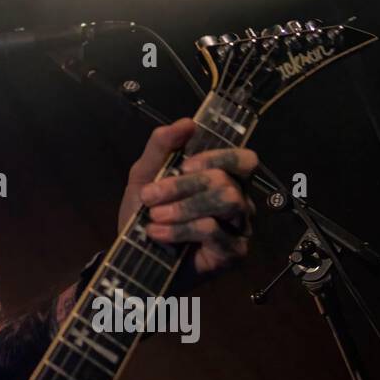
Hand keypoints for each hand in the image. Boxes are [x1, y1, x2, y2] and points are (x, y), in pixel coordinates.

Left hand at [117, 118, 257, 276]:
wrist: (135, 257)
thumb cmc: (146, 214)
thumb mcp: (145, 176)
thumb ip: (162, 146)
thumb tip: (187, 122)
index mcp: (224, 179)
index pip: (244, 160)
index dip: (218, 157)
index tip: (183, 166)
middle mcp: (239, 201)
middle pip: (227, 182)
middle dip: (183, 186)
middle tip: (150, 196)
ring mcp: (240, 229)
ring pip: (227, 202)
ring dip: (183, 207)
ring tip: (154, 216)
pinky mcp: (233, 253)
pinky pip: (214, 231)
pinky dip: (180, 229)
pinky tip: (158, 233)